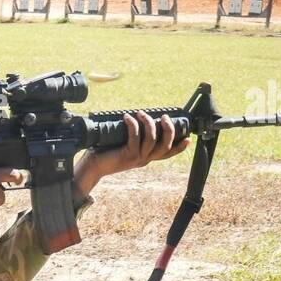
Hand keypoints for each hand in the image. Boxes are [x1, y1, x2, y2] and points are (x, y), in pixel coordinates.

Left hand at [73, 112, 188, 196]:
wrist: (93, 167)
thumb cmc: (106, 154)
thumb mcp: (125, 146)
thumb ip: (133, 139)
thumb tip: (137, 119)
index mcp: (146, 158)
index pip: (167, 154)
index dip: (179, 147)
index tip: (188, 138)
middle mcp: (144, 159)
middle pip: (165, 145)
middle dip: (168, 129)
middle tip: (164, 117)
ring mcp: (136, 158)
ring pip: (152, 140)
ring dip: (149, 123)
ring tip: (142, 113)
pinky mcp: (127, 155)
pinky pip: (135, 137)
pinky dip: (133, 125)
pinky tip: (128, 117)